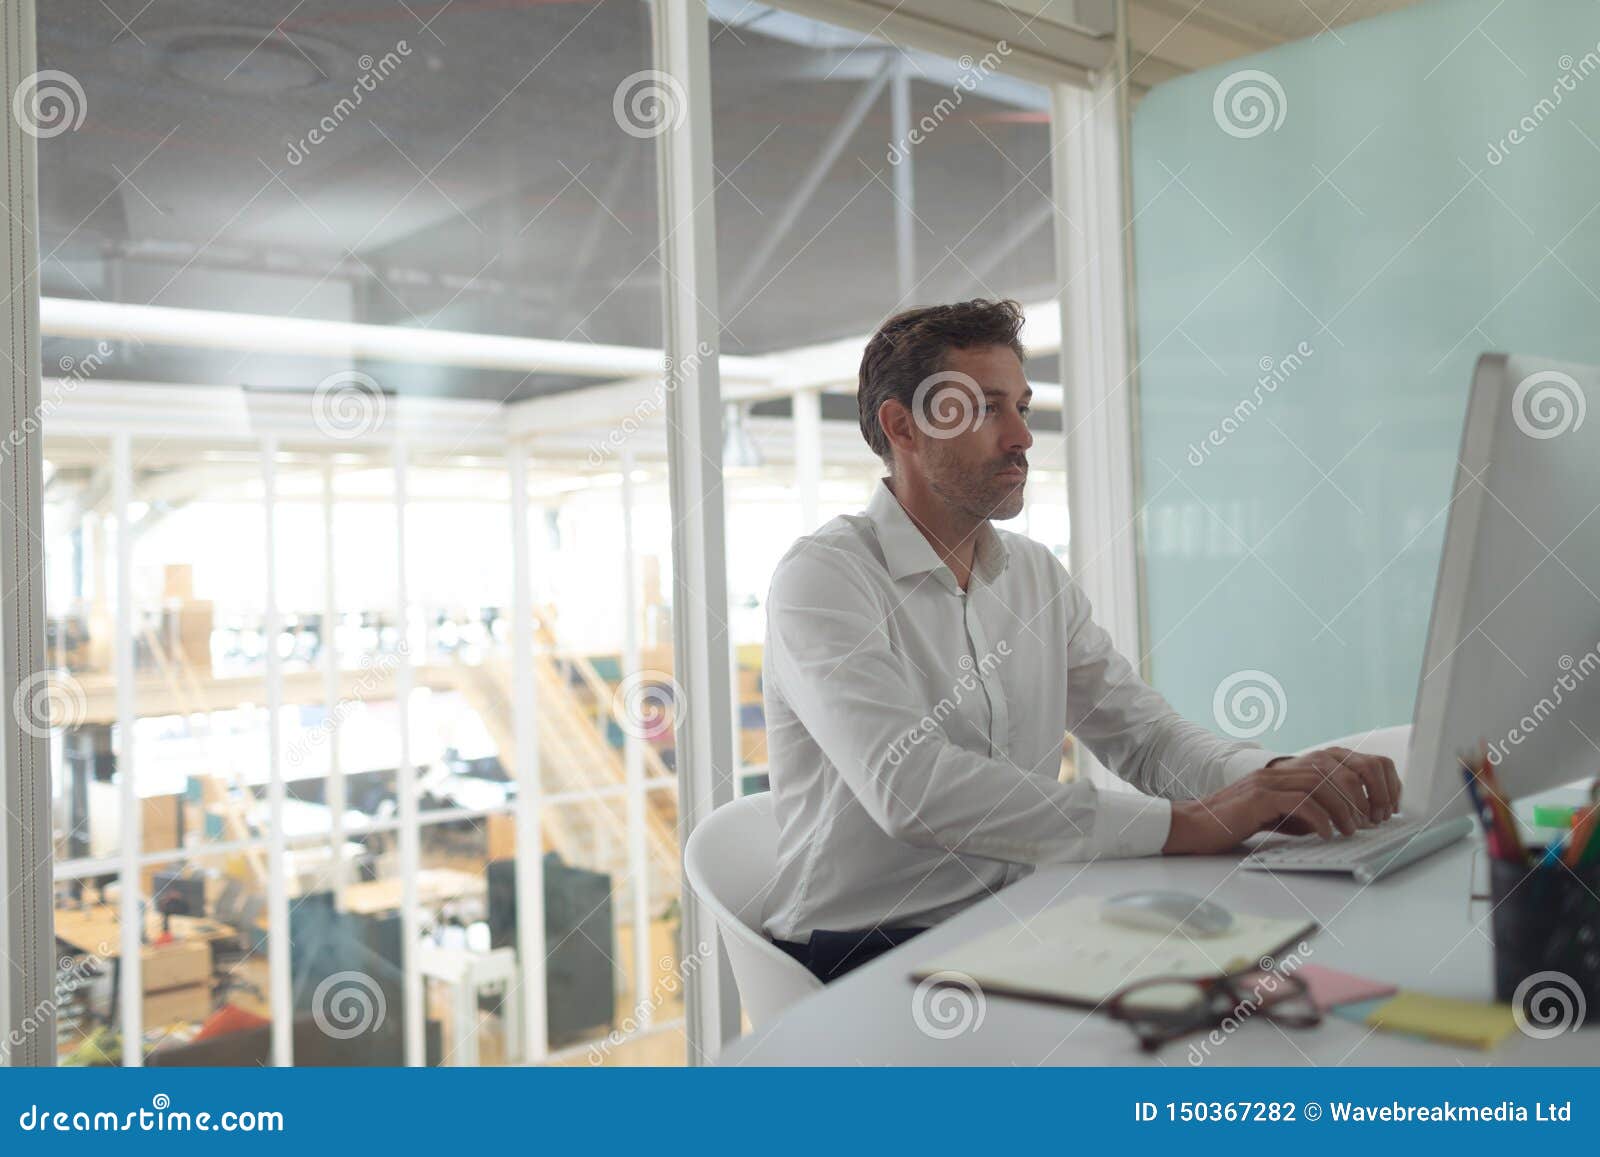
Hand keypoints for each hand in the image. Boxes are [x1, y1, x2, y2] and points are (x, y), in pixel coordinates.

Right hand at [1162, 747, 1401, 854]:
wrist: (1194, 826)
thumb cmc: (1236, 822)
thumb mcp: (1279, 814)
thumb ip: (1307, 811)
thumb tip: (1344, 820)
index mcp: (1285, 769)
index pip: (1335, 760)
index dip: (1362, 778)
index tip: (1378, 805)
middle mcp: (1278, 769)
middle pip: (1333, 768)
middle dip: (1360, 794)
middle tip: (1372, 820)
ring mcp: (1267, 781)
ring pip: (1320, 782)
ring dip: (1344, 808)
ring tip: (1353, 830)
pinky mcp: (1258, 798)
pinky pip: (1299, 802)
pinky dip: (1320, 818)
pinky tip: (1328, 835)